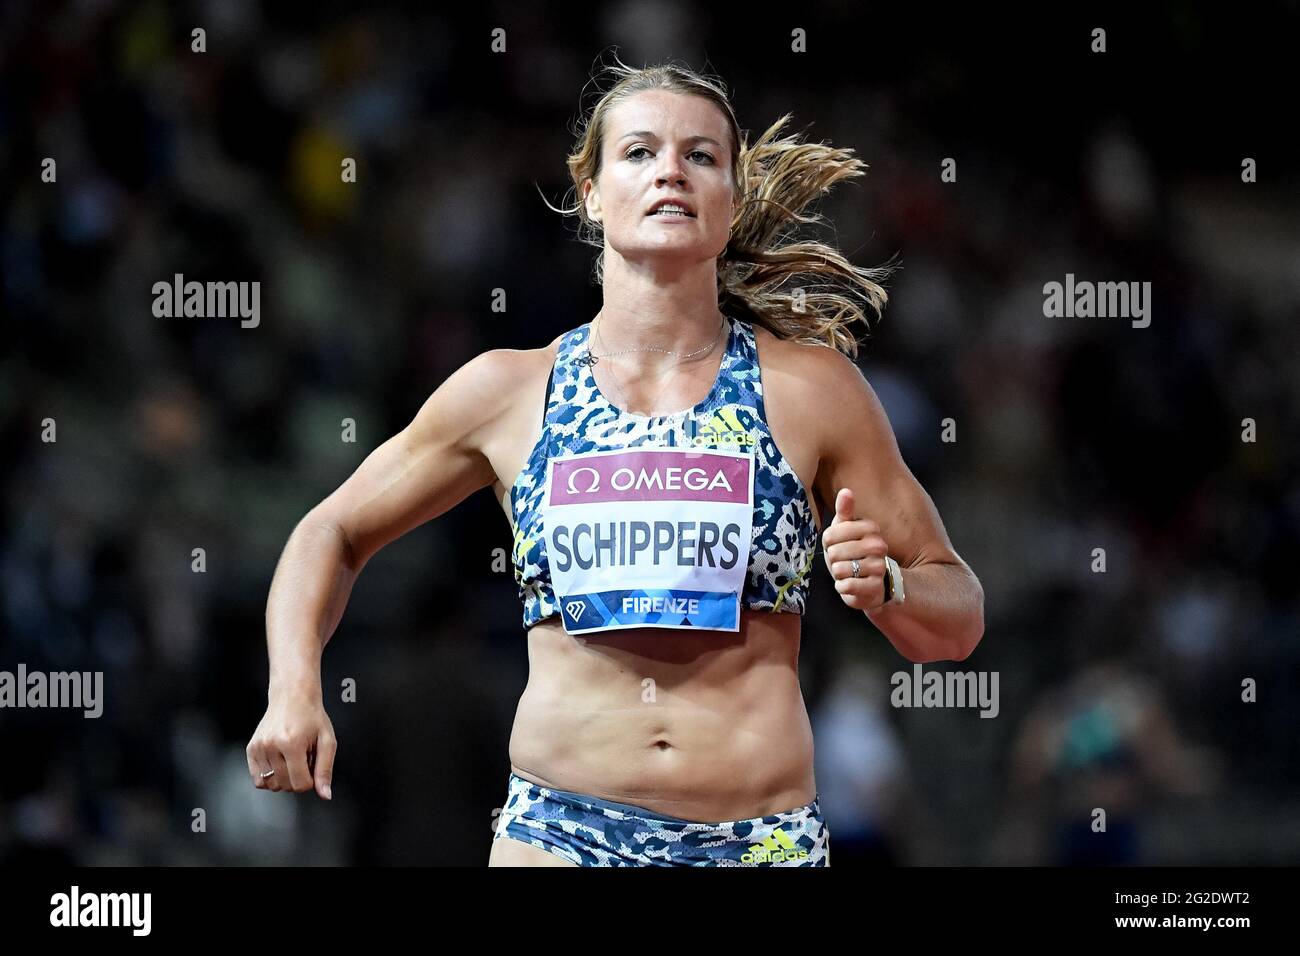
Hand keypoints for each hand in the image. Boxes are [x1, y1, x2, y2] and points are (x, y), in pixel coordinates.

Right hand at [247, 685, 335, 798]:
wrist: (292, 697)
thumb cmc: (312, 718)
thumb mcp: (327, 741)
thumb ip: (325, 770)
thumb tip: (325, 795)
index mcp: (292, 744)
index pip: (301, 784)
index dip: (311, 780)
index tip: (313, 766)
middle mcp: (271, 746)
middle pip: (286, 786)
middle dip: (298, 779)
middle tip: (303, 759)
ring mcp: (258, 748)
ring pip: (271, 785)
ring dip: (284, 778)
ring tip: (291, 759)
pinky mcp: (250, 749)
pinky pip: (258, 780)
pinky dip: (269, 778)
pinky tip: (279, 763)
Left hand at [821, 487, 889, 610]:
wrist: (869, 583)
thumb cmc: (852, 553)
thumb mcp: (845, 530)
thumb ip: (845, 511)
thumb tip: (846, 491)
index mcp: (870, 528)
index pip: (831, 533)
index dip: (827, 543)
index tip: (836, 545)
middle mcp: (879, 546)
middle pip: (834, 552)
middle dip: (833, 560)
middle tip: (842, 561)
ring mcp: (879, 567)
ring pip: (839, 569)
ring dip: (838, 574)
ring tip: (848, 572)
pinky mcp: (874, 588)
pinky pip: (846, 586)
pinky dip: (842, 587)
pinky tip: (849, 584)